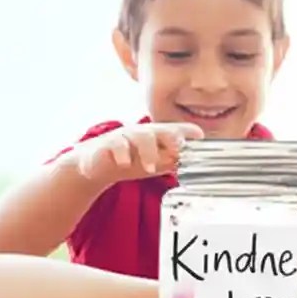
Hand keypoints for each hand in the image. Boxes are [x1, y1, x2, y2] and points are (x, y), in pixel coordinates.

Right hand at [75, 123, 204, 183]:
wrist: (97, 165)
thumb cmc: (129, 161)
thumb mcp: (153, 164)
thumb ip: (171, 162)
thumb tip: (191, 164)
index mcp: (156, 137)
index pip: (174, 130)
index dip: (187, 131)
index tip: (200, 135)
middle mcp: (142, 133)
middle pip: (159, 129)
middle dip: (170, 137)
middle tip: (177, 149)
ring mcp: (125, 136)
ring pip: (140, 136)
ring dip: (148, 151)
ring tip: (150, 168)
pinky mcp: (107, 143)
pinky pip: (116, 144)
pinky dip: (121, 153)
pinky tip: (124, 163)